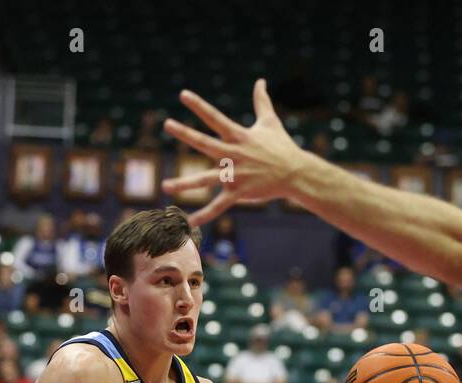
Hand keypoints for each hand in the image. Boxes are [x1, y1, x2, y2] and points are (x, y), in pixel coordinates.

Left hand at [162, 79, 308, 226]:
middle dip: (186, 134)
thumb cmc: (282, 146)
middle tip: (167, 123)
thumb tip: (260, 80)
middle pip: (205, 142)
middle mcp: (234, 154)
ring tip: (165, 186)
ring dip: (185, 184)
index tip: (183, 94)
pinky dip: (206, 215)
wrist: (296, 173)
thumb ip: (261, 101)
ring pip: (206, 180)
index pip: (215, 117)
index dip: (199, 105)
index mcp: (239, 136)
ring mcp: (236, 174)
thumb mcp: (271, 121)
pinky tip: (191, 223)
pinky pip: (220, 206)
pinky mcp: (240, 192)